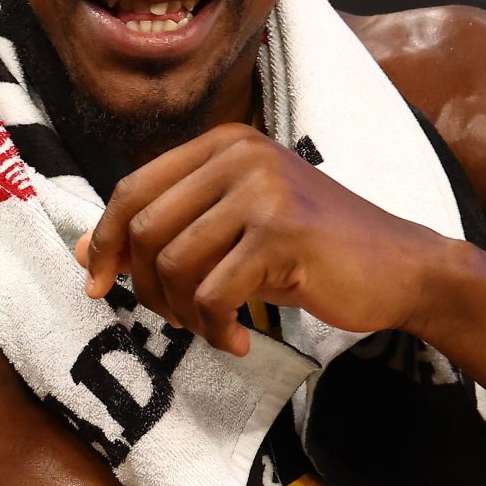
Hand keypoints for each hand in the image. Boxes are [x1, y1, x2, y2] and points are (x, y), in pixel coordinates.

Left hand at [76, 123, 446, 354]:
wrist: (401, 268)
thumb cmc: (311, 252)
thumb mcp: (231, 232)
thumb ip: (165, 232)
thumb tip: (84, 252)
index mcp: (222, 144)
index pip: (132, 190)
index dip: (105, 242)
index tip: (97, 285)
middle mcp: (238, 156)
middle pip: (144, 228)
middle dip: (144, 286)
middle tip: (173, 318)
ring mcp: (261, 191)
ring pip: (173, 263)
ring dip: (182, 313)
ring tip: (212, 328)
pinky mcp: (281, 234)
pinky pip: (212, 293)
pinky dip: (215, 329)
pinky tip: (238, 341)